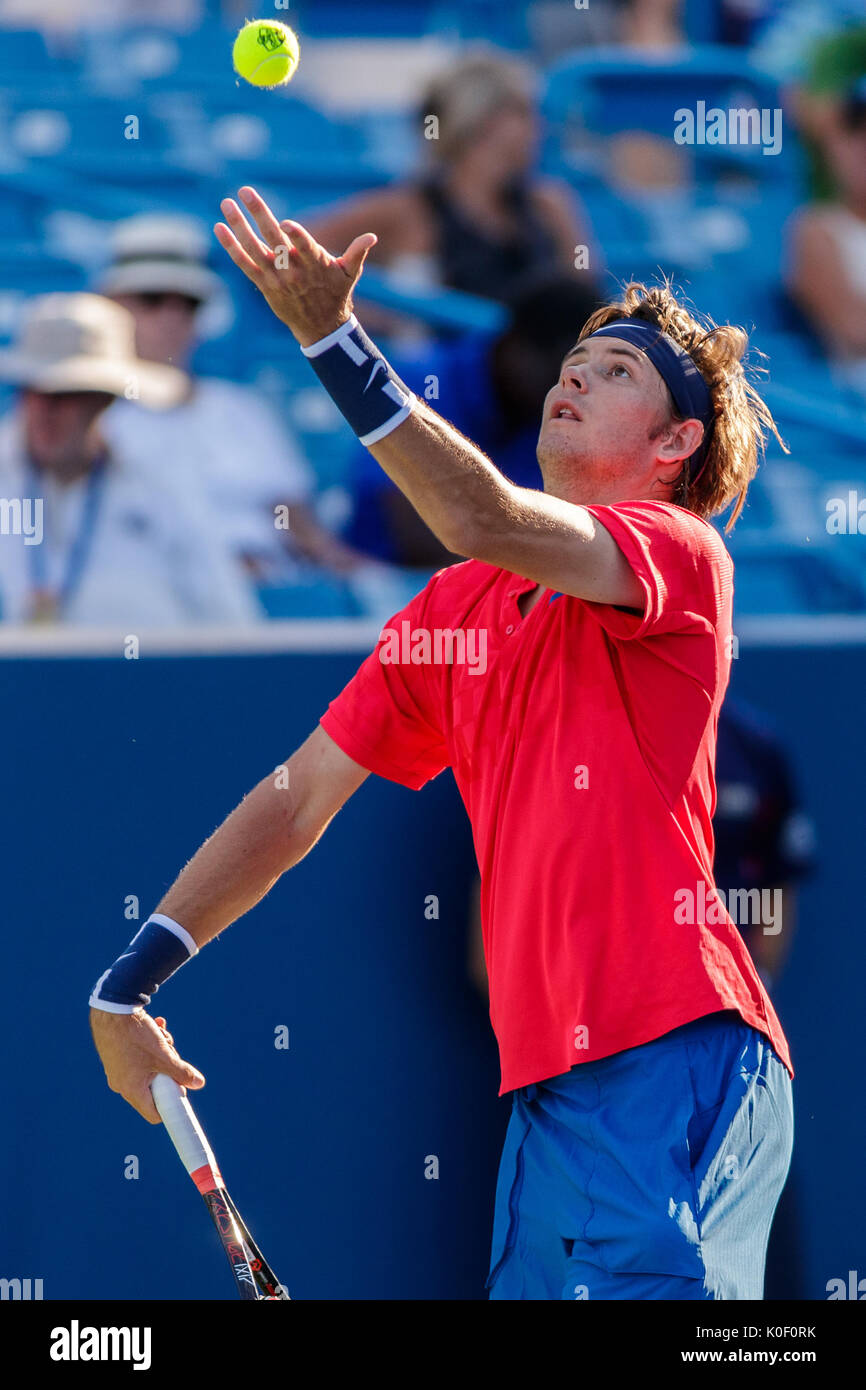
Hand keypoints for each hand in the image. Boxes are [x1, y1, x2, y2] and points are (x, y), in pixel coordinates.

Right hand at [89, 1007, 204, 1124]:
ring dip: (161, 1053)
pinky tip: (158, 1025)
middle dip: (167, 1070)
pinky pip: (139, 1057)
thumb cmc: (136, 1035)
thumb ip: (181, 1072)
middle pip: (154, 1088)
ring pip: (149, 1068)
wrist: (111, 1010)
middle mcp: (122, 1084)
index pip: (153, 1113)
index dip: (170, 1105)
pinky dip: (150, 1045)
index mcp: (131, 1090)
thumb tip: (198, 1083)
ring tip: (162, 1035)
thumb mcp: (163, 1055)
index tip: (180, 1089)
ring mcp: (118, 1070)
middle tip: (172, 1054)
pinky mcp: (117, 1055)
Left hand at [214, 185, 376, 346]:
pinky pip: (243, 264)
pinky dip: (231, 247)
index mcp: (315, 264)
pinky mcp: (263, 285)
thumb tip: (372, 237)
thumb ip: (357, 253)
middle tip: (244, 190)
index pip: (305, 247)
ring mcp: (276, 278)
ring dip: (239, 225)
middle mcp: (293, 271)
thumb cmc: (336, 294)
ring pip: (254, 249)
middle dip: (259, 213)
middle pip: (273, 239)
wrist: (320, 328)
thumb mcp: (350, 274)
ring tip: (226, 203)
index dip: (296, 236)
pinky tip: (220, 228)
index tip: (286, 223)